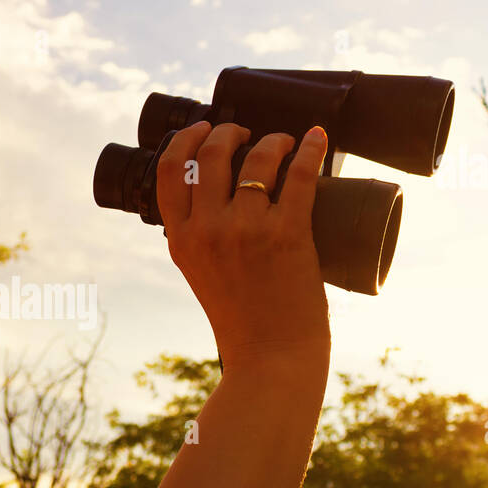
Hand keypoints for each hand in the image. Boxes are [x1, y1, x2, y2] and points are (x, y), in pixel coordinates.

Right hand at [157, 122, 330, 368]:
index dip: (185, 139)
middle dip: (228, 131)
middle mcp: (209, 230)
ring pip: (258, 159)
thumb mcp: (201, 276)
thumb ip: (201, 240)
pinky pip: (300, 175)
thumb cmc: (242, 322)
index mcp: (181, 240)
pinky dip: (312, 150)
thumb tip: (220, 201)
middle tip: (246, 134)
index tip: (203, 129)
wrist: (271, 358)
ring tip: (282, 142)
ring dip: (272, 140)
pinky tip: (318, 138)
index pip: (168, 170)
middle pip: (210, 154)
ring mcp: (248, 230)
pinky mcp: (289, 234)